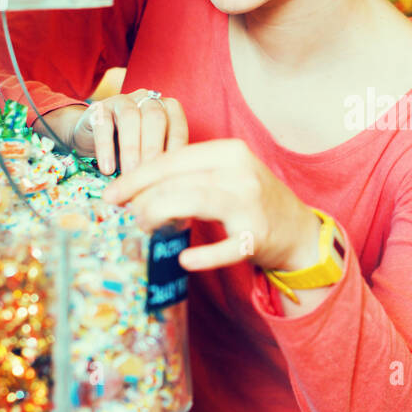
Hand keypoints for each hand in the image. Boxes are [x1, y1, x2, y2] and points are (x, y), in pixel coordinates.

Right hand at [66, 89, 187, 175]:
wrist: (92, 139)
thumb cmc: (129, 150)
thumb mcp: (149, 155)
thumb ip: (162, 162)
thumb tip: (173, 186)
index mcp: (166, 109)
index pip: (177, 126)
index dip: (176, 150)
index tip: (173, 174)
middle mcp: (146, 100)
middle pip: (155, 118)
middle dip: (153, 149)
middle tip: (149, 176)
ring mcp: (122, 100)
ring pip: (130, 118)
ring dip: (131, 148)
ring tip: (129, 174)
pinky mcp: (98, 108)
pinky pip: (103, 124)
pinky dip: (106, 148)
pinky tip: (107, 169)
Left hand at [101, 139, 320, 272]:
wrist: (298, 229)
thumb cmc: (251, 200)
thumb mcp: (227, 174)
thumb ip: (189, 174)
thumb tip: (135, 186)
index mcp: (230, 151)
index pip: (173, 159)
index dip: (137, 177)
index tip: (112, 193)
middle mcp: (241, 172)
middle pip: (177, 180)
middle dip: (142, 198)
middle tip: (127, 216)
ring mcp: (250, 203)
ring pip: (193, 201)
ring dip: (159, 215)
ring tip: (145, 229)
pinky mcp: (256, 236)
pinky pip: (224, 247)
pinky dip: (202, 256)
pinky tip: (184, 260)